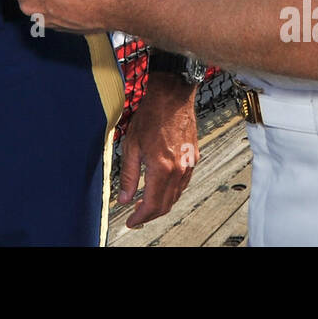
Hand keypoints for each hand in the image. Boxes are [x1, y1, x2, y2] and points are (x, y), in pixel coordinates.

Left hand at [117, 73, 198, 228]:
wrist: (172, 96)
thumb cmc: (152, 115)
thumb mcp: (131, 146)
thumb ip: (128, 175)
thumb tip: (124, 198)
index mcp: (161, 168)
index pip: (152, 205)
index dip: (140, 217)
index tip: (131, 222)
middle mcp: (178, 170)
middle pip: (166, 205)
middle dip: (150, 214)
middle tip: (136, 216)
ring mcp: (188, 165)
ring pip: (176, 196)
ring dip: (161, 204)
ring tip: (145, 202)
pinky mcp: (193, 158)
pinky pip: (183, 184)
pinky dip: (171, 192)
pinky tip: (161, 187)